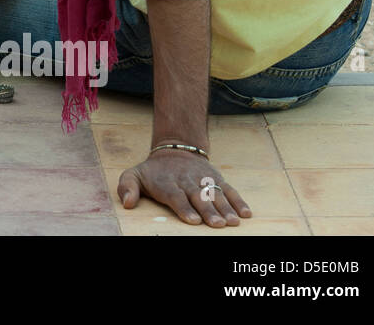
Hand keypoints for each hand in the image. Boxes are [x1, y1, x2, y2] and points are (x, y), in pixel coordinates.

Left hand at [118, 150, 251, 226]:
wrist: (175, 149)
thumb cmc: (153, 172)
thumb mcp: (134, 175)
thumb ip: (127, 187)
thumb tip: (127, 203)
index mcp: (167, 183)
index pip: (176, 196)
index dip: (184, 208)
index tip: (193, 220)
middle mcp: (187, 180)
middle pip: (198, 197)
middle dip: (208, 211)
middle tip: (217, 224)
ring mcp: (203, 179)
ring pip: (215, 194)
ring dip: (225, 208)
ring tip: (233, 222)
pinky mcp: (217, 179)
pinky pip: (229, 190)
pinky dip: (239, 201)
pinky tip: (246, 213)